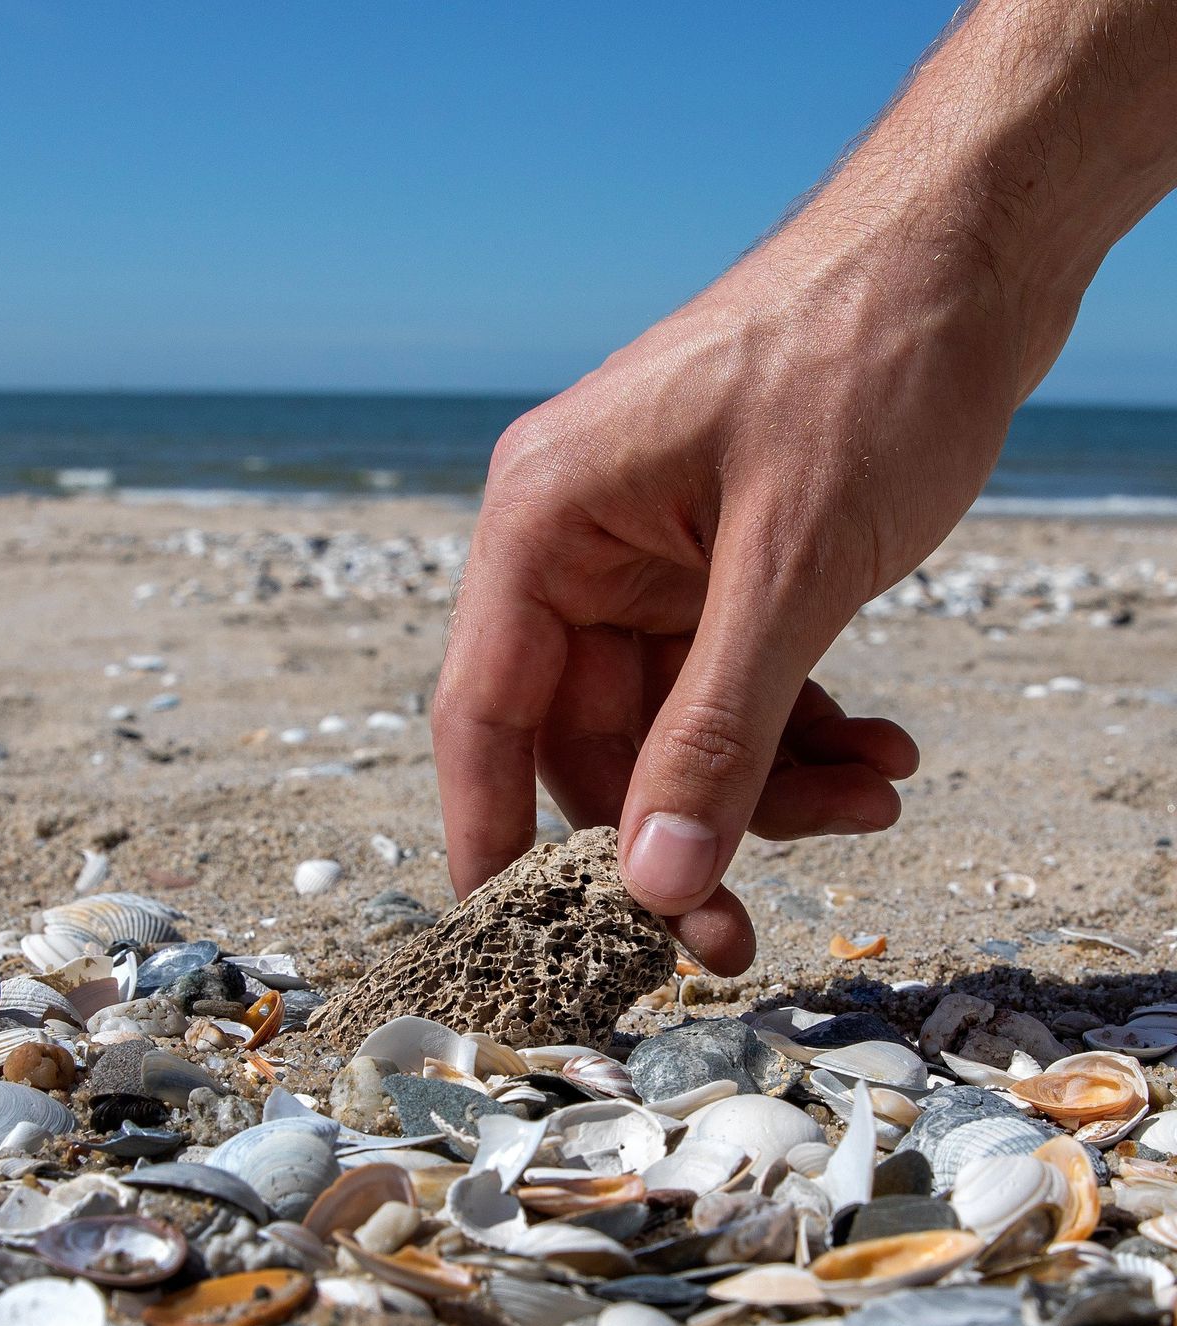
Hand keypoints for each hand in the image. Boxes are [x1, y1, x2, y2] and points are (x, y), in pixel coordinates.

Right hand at [432, 224, 1037, 975]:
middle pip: (594, 736)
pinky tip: (883, 749)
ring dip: (766, 779)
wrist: (976, 239)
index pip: (484, 712)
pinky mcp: (723, 552)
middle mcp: (578, 542)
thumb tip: (656, 883)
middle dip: (681, 826)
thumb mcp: (791, 569)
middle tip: (745, 930)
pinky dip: (800, 724)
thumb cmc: (866, 360)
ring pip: (678, 718)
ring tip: (879, 800)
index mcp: (543, 523)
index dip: (496, 838)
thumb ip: (716, 732)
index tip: (529, 952)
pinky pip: (735, 675)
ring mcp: (652, 548)